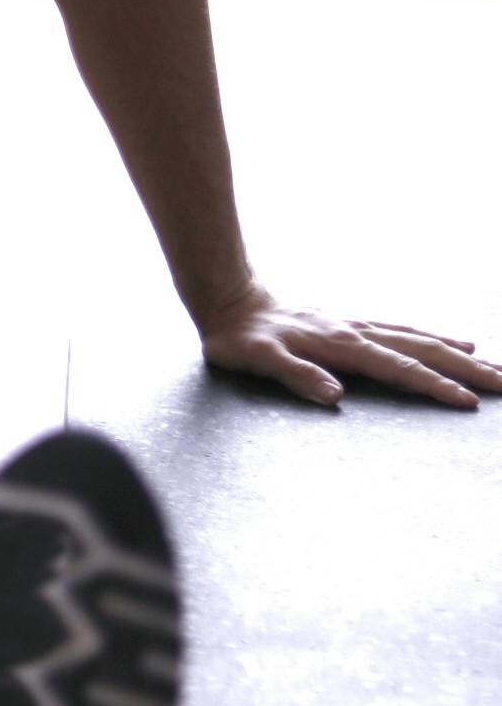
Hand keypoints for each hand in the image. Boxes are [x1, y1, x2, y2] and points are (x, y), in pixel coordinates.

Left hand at [197, 281, 501, 409]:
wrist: (230, 302)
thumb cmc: (242, 338)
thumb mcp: (258, 359)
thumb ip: (296, 375)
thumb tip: (335, 395)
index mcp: (342, 345)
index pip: (399, 368)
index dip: (434, 386)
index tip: (468, 403)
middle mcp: (358, 332)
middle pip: (424, 350)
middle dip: (467, 369)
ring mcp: (359, 326)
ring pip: (421, 339)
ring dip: (459, 355)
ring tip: (495, 366)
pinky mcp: (354, 325)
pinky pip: (406, 331)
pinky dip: (435, 339)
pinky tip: (455, 344)